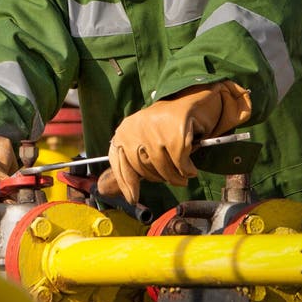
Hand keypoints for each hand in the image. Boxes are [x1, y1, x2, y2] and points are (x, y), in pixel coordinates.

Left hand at [108, 80, 251, 202]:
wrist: (190, 104)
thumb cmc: (165, 128)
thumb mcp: (142, 143)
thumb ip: (130, 164)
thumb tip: (111, 191)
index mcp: (124, 131)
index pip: (118, 163)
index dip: (125, 183)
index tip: (132, 198)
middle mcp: (136, 128)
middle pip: (144, 170)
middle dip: (159, 178)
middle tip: (170, 174)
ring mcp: (155, 128)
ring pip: (163, 169)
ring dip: (176, 176)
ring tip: (182, 172)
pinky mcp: (175, 131)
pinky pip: (181, 164)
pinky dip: (188, 169)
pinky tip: (190, 166)